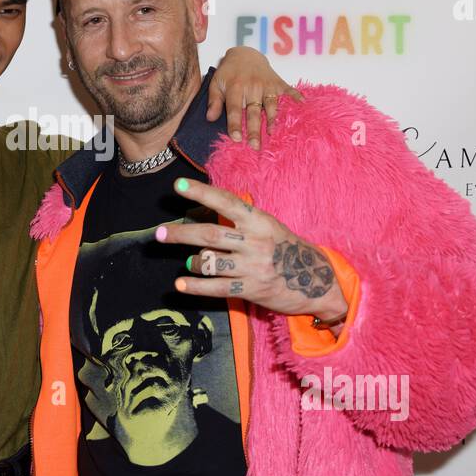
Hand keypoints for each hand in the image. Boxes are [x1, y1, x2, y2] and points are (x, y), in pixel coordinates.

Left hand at [156, 177, 347, 322]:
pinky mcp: (252, 289)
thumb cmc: (287, 250)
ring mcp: (253, 266)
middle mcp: (255, 242)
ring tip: (189, 261)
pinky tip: (181, 284)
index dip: (201, 193)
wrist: (318, 281)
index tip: (178, 186)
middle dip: (180, 233)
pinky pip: (217, 287)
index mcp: (260, 221)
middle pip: (210, 234)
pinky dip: (196, 286)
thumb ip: (241, 222)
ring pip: (211, 261)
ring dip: (194, 261)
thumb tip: (204, 217)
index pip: (226, 202)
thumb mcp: (269, 228)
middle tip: (158, 234)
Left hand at [208, 46, 304, 149]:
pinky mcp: (278, 83)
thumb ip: (214, 101)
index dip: (235, 124)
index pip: (235, 109)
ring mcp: (267, 85)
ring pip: (271, 105)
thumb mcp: (216, 83)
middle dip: (254, 129)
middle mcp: (252, 87)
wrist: (245, 54)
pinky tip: (302, 104)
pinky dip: (296, 96)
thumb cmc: (229, 73)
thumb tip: (210, 118)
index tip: (236, 139)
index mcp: (235, 88)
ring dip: (272, 119)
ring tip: (271, 133)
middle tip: (255, 145)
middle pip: (253, 111)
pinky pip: (288, 90)